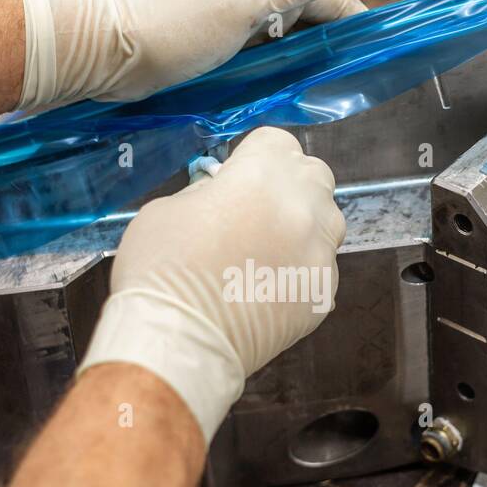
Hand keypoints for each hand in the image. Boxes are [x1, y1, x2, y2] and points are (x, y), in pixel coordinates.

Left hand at [11, 0, 365, 109]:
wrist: (108, 55)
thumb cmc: (175, 25)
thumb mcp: (245, 2)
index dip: (353, 20)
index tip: (377, 50)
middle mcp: (248, 5)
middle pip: (305, 25)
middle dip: (331, 50)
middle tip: (353, 87)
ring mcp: (228, 34)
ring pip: (281, 51)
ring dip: (301, 71)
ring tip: (322, 103)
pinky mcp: (210, 62)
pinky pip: (254, 72)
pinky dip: (272, 84)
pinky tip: (278, 105)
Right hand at [77, 127, 345, 440]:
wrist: (176, 344)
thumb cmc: (160, 274)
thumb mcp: (166, 209)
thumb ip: (207, 192)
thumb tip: (221, 193)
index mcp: (262, 176)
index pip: (278, 142)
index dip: (255, 156)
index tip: (238, 174)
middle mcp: (302, 210)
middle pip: (314, 176)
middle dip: (288, 185)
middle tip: (255, 208)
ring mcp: (318, 255)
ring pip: (326, 223)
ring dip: (302, 226)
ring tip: (264, 249)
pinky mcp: (321, 296)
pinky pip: (319, 269)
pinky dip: (299, 271)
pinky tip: (265, 287)